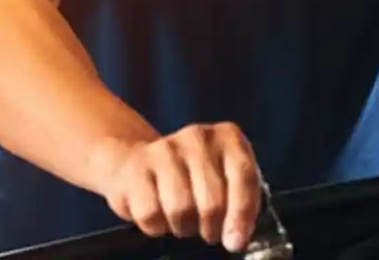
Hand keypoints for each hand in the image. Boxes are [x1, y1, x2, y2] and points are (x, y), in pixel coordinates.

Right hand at [95, 122, 262, 252]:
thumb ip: (239, 202)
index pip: (243, 176)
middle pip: (212, 201)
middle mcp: (197, 137)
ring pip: (181, 210)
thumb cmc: (191, 178)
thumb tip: (238, 238)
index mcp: (227, 137)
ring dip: (183, 227)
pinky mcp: (135, 168)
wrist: (137, 162)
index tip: (236, 241)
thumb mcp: (224, 181)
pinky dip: (156, 226)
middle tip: (207, 230)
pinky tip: (158, 213)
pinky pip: (151, 215)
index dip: (241, 214)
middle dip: (211, 227)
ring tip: (182, 219)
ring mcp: (164, 149)